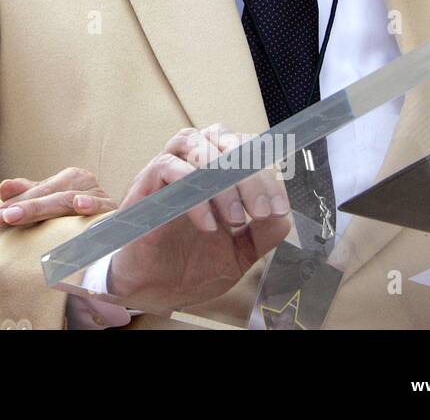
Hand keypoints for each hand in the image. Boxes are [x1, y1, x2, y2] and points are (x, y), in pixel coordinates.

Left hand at [0, 167, 116, 226]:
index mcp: (70, 179)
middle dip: (27, 206)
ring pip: (71, 201)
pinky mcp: (117, 213)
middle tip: (5, 217)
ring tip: (23, 214)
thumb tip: (4, 187)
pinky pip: (104, 210)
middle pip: (52, 195)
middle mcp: (86, 184)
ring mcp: (102, 198)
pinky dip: (93, 206)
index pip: (39, 189)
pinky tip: (80, 205)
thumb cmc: (78, 218)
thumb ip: (29, 194)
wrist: (122, 233)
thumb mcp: (52, 203)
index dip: (18, 202)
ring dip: (46, 208)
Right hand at [106, 123, 291, 315]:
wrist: (155, 292)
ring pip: (193, 142)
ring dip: (221, 177)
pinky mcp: (144, 188)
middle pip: (221, 138)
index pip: (243, 148)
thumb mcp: (238, 253)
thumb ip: (262, 234)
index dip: (266, 172)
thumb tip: (285, 217)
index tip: (278, 209)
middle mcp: (188, 165)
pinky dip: (194, 195)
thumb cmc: (191, 267)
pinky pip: (167, 168)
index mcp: (212, 174)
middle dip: (248, 173)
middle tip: (260, 211)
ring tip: (234, 217)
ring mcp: (165, 174)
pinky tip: (208, 225)